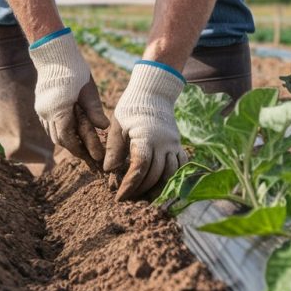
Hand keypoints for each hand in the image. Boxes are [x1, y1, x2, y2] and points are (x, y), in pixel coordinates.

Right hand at [30, 29, 109, 168]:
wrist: (53, 54)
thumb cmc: (74, 69)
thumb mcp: (88, 89)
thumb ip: (94, 110)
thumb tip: (104, 127)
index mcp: (59, 110)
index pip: (68, 139)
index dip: (80, 150)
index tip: (91, 156)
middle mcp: (46, 113)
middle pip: (59, 139)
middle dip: (74, 148)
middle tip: (88, 155)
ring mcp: (41, 109)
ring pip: (53, 133)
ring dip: (66, 140)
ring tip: (81, 146)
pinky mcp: (40, 105)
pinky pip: (49, 124)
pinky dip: (60, 130)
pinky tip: (70, 131)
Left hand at [104, 61, 187, 200]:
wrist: (154, 92)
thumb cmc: (131, 107)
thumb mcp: (118, 125)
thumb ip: (114, 148)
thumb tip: (109, 170)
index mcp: (146, 138)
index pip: (139, 169)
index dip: (129, 186)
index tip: (119, 197)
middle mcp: (163, 143)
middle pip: (154, 175)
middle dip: (140, 190)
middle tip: (127, 198)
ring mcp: (173, 144)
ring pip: (170, 174)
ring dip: (157, 188)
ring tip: (143, 196)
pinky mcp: (178, 144)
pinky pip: (180, 166)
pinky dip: (172, 178)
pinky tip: (161, 185)